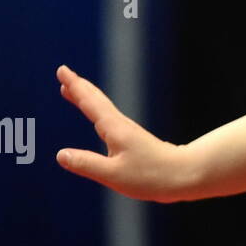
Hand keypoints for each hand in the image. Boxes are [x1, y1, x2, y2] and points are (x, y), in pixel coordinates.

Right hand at [55, 65, 192, 202]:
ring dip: (87, 97)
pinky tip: (100, 120)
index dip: (75, 87)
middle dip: (79, 86)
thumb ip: (86, 164)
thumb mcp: (113, 174)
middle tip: (64, 73)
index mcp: (115, 129)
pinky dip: (99, 113)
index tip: (62, 70)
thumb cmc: (151, 176)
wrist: (185, 174)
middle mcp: (121, 125)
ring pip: (103, 108)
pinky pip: (110, 120)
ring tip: (73, 90)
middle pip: (97, 100)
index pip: (90, 103)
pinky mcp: (134, 140)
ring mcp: (129, 132)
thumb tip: (60, 154)